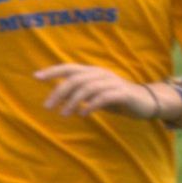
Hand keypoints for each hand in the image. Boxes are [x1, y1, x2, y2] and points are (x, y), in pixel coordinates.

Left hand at [33, 61, 161, 120]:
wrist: (145, 102)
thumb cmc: (115, 98)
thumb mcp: (94, 95)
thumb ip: (77, 93)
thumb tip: (57, 97)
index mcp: (92, 72)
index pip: (69, 68)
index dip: (53, 71)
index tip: (36, 77)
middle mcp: (101, 74)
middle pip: (76, 79)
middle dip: (59, 92)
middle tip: (48, 106)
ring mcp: (113, 82)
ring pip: (88, 88)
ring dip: (73, 101)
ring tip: (64, 114)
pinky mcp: (122, 93)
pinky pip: (104, 97)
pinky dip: (91, 105)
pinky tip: (83, 115)